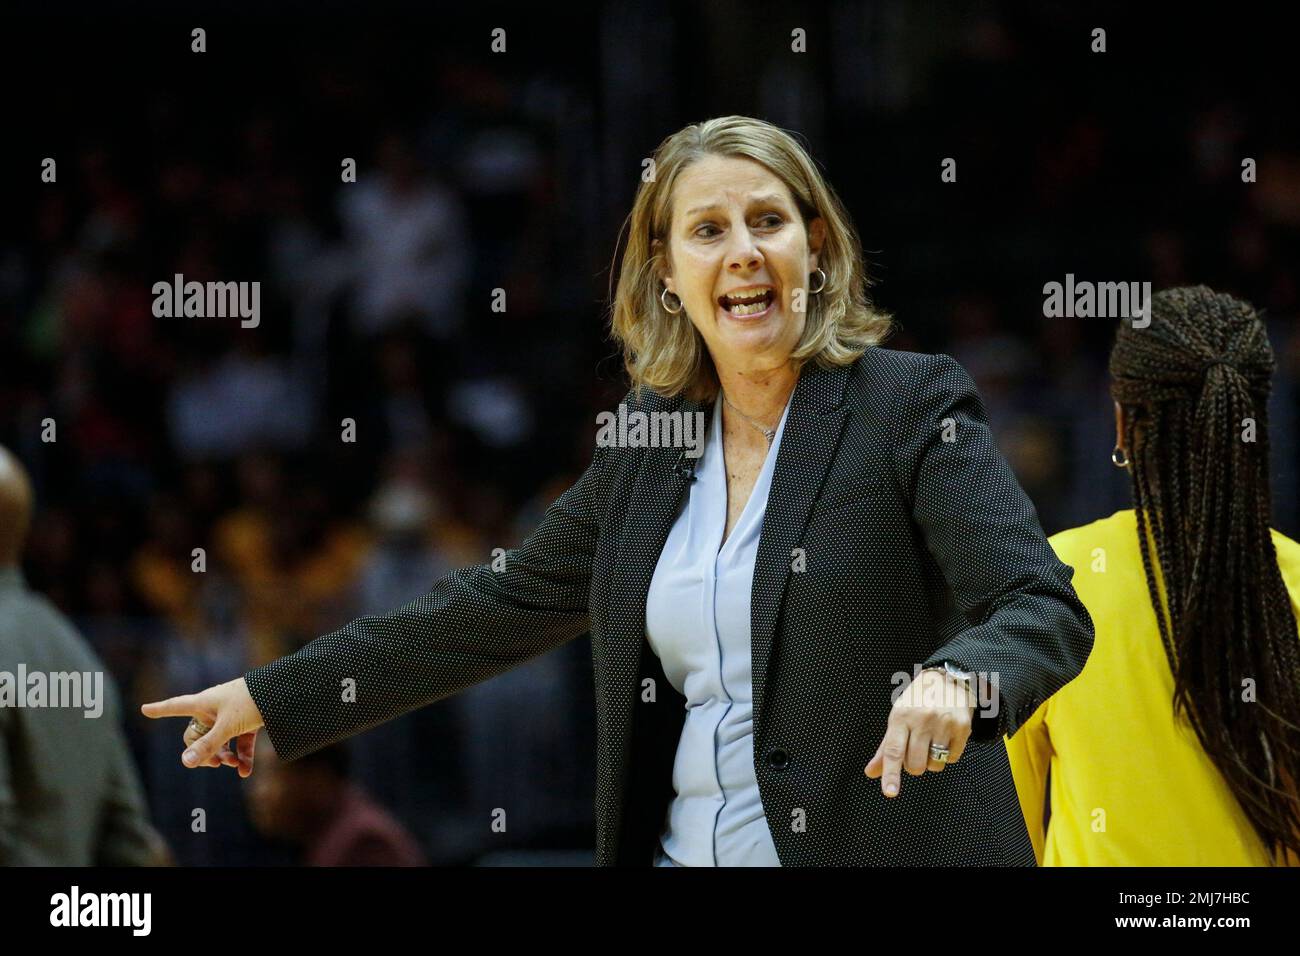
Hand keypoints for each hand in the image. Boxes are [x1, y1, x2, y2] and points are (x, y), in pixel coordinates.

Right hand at [141, 677, 265, 776]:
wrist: (286, 690)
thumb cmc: (251, 701)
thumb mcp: (227, 726)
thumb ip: (207, 745)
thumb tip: (186, 763)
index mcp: (203, 703)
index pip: (176, 706)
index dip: (160, 709)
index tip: (144, 708)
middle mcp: (215, 708)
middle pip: (198, 734)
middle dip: (203, 751)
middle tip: (214, 764)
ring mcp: (231, 715)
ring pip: (219, 741)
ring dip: (224, 756)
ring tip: (233, 765)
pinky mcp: (248, 722)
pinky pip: (239, 743)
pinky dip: (242, 757)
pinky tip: (245, 772)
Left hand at [865, 668, 975, 797]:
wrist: (948, 678)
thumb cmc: (918, 701)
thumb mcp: (898, 717)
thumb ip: (885, 748)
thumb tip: (871, 772)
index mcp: (901, 716)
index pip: (893, 750)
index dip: (891, 773)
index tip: (889, 792)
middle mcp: (922, 719)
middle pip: (915, 764)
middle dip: (914, 765)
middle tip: (916, 749)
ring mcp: (944, 723)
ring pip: (934, 765)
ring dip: (931, 761)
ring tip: (931, 741)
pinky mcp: (962, 727)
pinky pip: (952, 759)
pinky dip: (947, 754)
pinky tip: (945, 737)